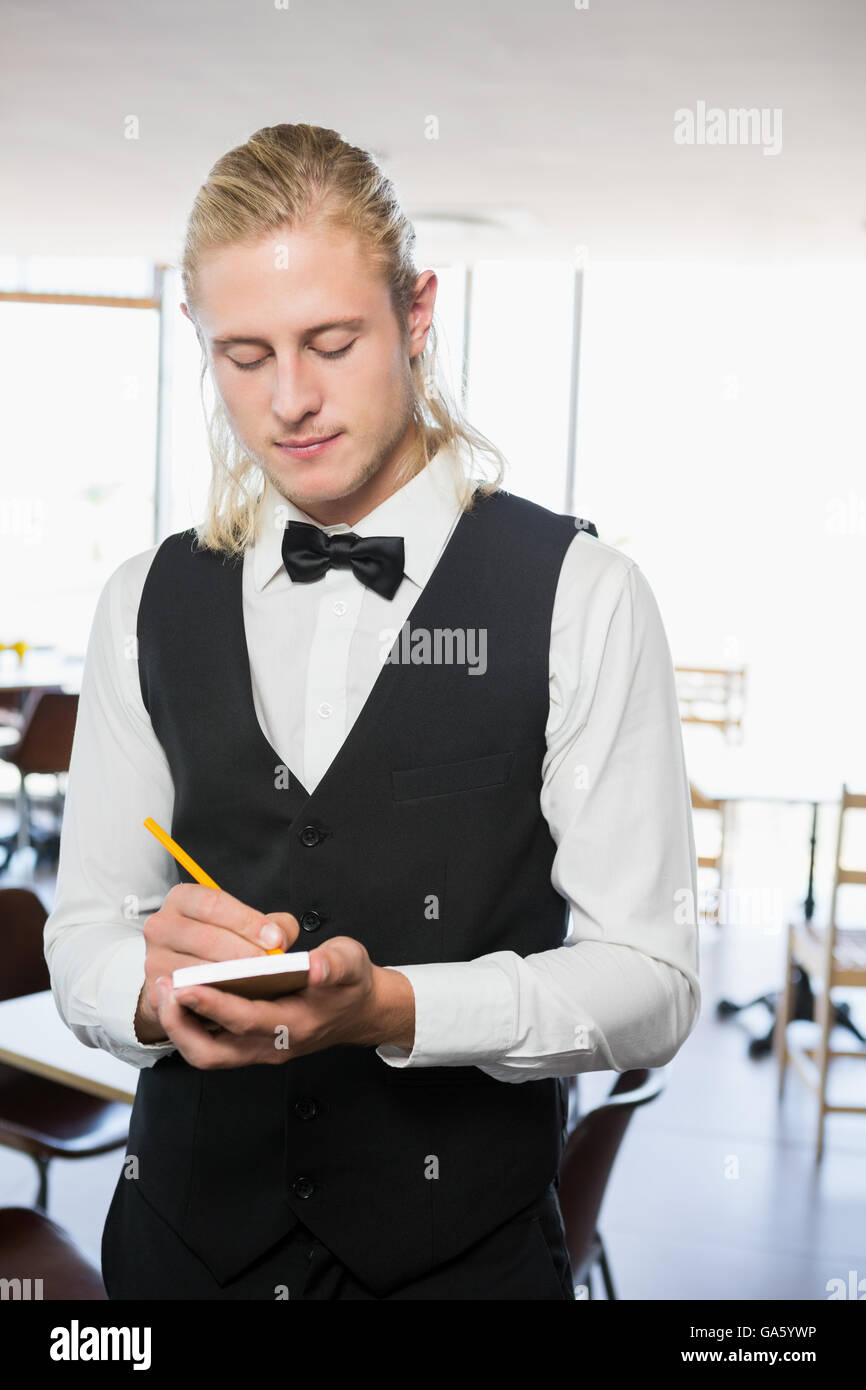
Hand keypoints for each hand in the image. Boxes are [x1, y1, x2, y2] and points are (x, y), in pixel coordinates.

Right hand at [134, 882, 299, 1043]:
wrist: (184, 975)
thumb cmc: (219, 944)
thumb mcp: (244, 925)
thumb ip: (271, 924)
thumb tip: (279, 939)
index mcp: (183, 899)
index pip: (214, 904)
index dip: (247, 921)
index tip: (274, 939)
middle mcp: (161, 925)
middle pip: (205, 938)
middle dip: (243, 954)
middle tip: (270, 967)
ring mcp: (153, 959)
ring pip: (196, 969)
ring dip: (229, 979)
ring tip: (257, 984)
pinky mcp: (156, 991)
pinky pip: (186, 996)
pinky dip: (212, 999)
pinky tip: (235, 1000)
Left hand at [155, 934, 415, 1068]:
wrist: (359, 1011)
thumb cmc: (349, 983)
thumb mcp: (351, 962)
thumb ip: (335, 963)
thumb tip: (317, 966)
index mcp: (296, 1025)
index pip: (246, 1021)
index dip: (213, 1004)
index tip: (185, 985)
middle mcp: (272, 1046)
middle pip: (214, 1052)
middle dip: (182, 1024)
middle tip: (163, 989)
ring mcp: (257, 1050)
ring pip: (206, 1054)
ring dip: (179, 1028)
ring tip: (162, 992)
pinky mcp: (248, 1045)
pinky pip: (209, 1046)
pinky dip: (188, 1027)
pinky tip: (175, 998)